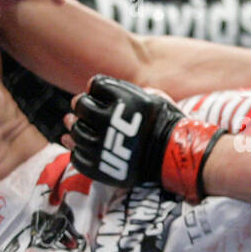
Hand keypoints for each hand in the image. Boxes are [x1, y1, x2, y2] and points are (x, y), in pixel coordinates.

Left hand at [63, 76, 225, 201]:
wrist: (174, 158)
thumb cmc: (165, 124)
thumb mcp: (153, 97)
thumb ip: (126, 90)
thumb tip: (97, 90)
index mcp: (124, 101)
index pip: (95, 84)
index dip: (97, 88)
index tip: (101, 94)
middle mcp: (110, 122)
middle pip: (80, 106)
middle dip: (83, 105)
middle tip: (88, 110)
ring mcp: (102, 147)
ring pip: (76, 131)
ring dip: (78, 128)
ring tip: (86, 128)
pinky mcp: (99, 167)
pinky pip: (77, 156)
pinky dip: (79, 151)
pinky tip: (89, 147)